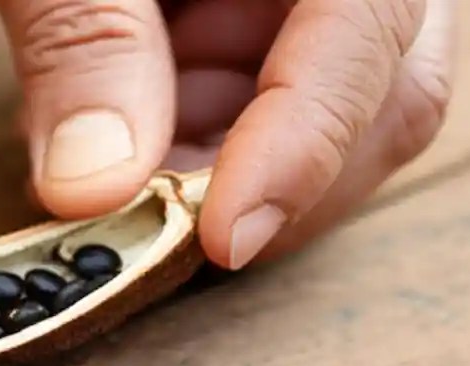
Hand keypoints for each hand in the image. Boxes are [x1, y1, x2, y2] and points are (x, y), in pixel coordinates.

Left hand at [0, 0, 455, 267]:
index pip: (370, 30)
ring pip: (329, 123)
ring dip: (218, 172)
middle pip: (385, 95)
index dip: (304, 146)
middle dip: (270, 184)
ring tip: (110, 160)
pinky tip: (118, 135)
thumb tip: (92, 189)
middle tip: (158, 232)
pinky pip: (265, 109)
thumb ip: (85, 39)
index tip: (222, 239)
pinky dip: (189, 147)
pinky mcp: (276, 20)